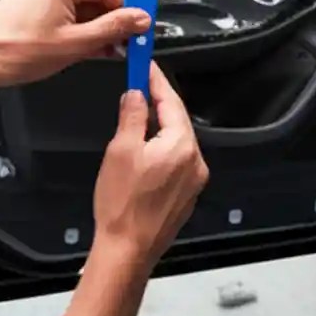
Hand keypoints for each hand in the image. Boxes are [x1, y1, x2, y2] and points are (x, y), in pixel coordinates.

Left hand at [0, 0, 150, 86]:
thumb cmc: (20, 52)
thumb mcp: (76, 43)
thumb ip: (112, 29)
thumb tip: (140, 19)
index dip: (124, 7)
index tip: (137, 24)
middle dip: (108, 22)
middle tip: (124, 43)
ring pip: (74, 9)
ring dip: (91, 29)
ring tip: (103, 51)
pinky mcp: (25, 9)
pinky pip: (58, 15)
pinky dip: (72, 30)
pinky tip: (81, 49)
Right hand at [92, 62, 207, 269]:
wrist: (127, 251)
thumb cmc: (122, 205)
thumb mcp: (120, 151)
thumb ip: (131, 116)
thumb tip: (135, 94)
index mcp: (182, 146)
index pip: (170, 102)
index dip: (155, 80)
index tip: (145, 65)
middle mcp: (195, 161)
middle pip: (176, 121)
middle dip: (156, 103)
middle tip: (137, 85)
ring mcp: (194, 180)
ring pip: (176, 141)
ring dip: (158, 127)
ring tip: (135, 117)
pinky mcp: (186, 195)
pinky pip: (176, 161)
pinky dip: (161, 149)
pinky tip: (143, 150)